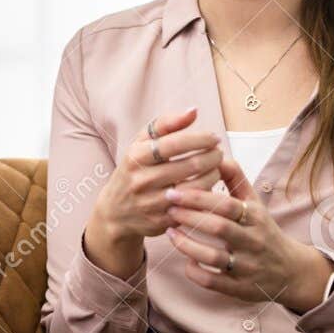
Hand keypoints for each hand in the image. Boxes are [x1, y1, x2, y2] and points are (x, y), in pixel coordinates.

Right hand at [82, 107, 222, 277]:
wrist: (115, 212)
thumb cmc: (134, 170)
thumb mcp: (140, 144)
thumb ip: (166, 124)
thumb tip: (193, 111)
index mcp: (136, 157)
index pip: (174, 143)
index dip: (199, 139)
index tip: (214, 137)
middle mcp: (142, 180)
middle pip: (190, 165)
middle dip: (212, 157)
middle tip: (218, 153)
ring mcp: (151, 203)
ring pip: (196, 188)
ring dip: (213, 175)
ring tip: (216, 168)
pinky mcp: (162, 222)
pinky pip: (193, 207)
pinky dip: (206, 195)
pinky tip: (208, 187)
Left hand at [163, 156, 333, 311]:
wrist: (290, 272)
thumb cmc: (263, 231)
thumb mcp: (255, 204)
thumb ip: (235, 179)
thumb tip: (216, 154)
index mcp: (255, 218)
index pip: (226, 205)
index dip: (199, 198)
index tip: (174, 191)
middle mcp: (253, 241)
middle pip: (219, 228)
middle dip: (190, 218)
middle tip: (167, 208)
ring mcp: (247, 267)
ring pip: (214, 257)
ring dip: (188, 245)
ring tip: (169, 233)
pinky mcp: (240, 289)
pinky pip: (214, 283)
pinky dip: (196, 272)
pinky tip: (186, 261)